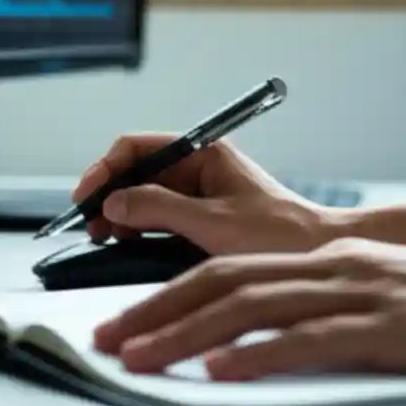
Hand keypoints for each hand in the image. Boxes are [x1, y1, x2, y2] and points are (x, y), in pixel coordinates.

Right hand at [72, 133, 343, 254]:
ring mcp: (202, 193)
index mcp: (205, 152)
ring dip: (122, 215)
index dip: (105, 169)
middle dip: (109, 195)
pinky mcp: (205, 220)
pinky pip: (161, 218)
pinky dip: (140, 230)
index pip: (138, 147)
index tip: (85, 196)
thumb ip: (158, 209)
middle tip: (91, 225)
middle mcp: (201, 167)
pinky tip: (129, 245)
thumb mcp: (212, 222)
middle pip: (137, 172)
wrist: (320, 257)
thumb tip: (113, 204)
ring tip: (106, 238)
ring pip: (146, 197)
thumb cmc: (282, 235)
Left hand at [93, 238, 405, 380]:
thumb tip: (268, 343)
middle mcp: (336, 267)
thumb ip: (329, 312)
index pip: (230, 272)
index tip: (125, 324)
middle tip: (107, 340)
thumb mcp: (388, 298)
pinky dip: (260, 355)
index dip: (168, 297)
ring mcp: (363, 294)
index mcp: (332, 260)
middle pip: (225, 284)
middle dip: (155, 313)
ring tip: (139, 358)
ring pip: (253, 308)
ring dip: (186, 335)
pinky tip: (223, 370)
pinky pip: (313, 341)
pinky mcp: (393, 328)